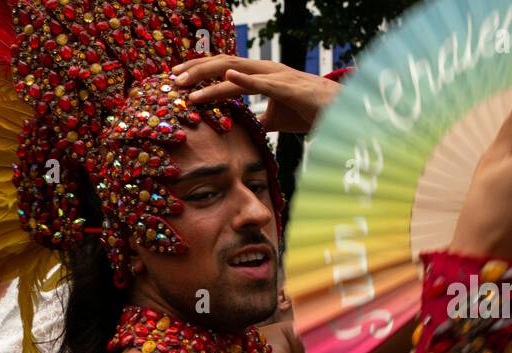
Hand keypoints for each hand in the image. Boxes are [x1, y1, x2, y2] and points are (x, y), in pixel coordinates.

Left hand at [172, 56, 340, 132]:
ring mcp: (276, 75)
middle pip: (223, 63)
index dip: (199, 71)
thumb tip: (247, 129)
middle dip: (196, 71)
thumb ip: (260, 120)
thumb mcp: (277, 118)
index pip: (224, 67)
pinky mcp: (288, 87)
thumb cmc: (309, 111)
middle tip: (172, 80)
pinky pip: (263, 81)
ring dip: (208, 77)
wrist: (340, 111)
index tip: (177, 79)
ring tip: (187, 84)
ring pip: (236, 70)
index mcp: (261, 74)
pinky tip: (227, 75)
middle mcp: (265, 69)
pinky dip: (244, 78)